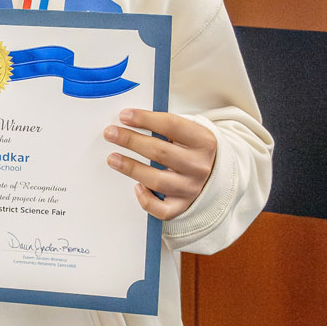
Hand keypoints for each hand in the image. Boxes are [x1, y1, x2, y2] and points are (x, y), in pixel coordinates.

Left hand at [104, 108, 218, 220]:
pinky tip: (136, 187)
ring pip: (157, 180)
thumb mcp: (189, 133)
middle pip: (160, 152)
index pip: (171, 126)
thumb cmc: (193, 150)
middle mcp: (199, 166)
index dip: (145, 119)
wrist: (215, 176)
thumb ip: (166, 127)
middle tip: (110, 133)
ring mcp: (191, 188)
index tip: (124, 116)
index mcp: (203, 141)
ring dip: (131, 168)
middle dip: (130, 141)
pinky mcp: (183, 206)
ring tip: (112, 158)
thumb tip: (130, 120)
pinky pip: (161, 209)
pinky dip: (146, 200)